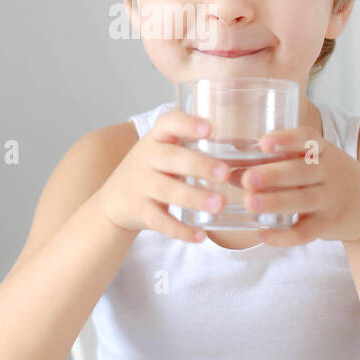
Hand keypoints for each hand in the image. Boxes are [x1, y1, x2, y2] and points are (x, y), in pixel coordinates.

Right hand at [95, 110, 229, 243]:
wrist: (114, 200)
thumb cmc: (152, 170)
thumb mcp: (165, 151)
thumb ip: (194, 147)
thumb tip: (245, 147)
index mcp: (156, 138)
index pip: (168, 123)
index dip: (186, 124)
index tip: (208, 128)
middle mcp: (146, 158)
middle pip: (171, 158)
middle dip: (198, 165)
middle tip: (224, 173)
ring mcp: (141, 185)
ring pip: (167, 191)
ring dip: (194, 198)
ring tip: (219, 204)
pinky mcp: (140, 212)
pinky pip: (161, 222)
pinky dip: (181, 230)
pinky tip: (201, 236)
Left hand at [238, 124, 359, 245]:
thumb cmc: (326, 177)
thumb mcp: (312, 162)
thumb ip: (275, 162)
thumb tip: (226, 168)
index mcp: (322, 150)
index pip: (307, 139)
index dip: (286, 140)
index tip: (264, 142)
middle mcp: (330, 172)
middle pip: (302, 172)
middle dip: (274, 175)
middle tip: (247, 179)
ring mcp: (331, 199)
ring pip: (303, 201)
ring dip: (275, 203)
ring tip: (249, 204)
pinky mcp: (329, 224)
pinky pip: (306, 231)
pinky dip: (284, 236)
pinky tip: (263, 234)